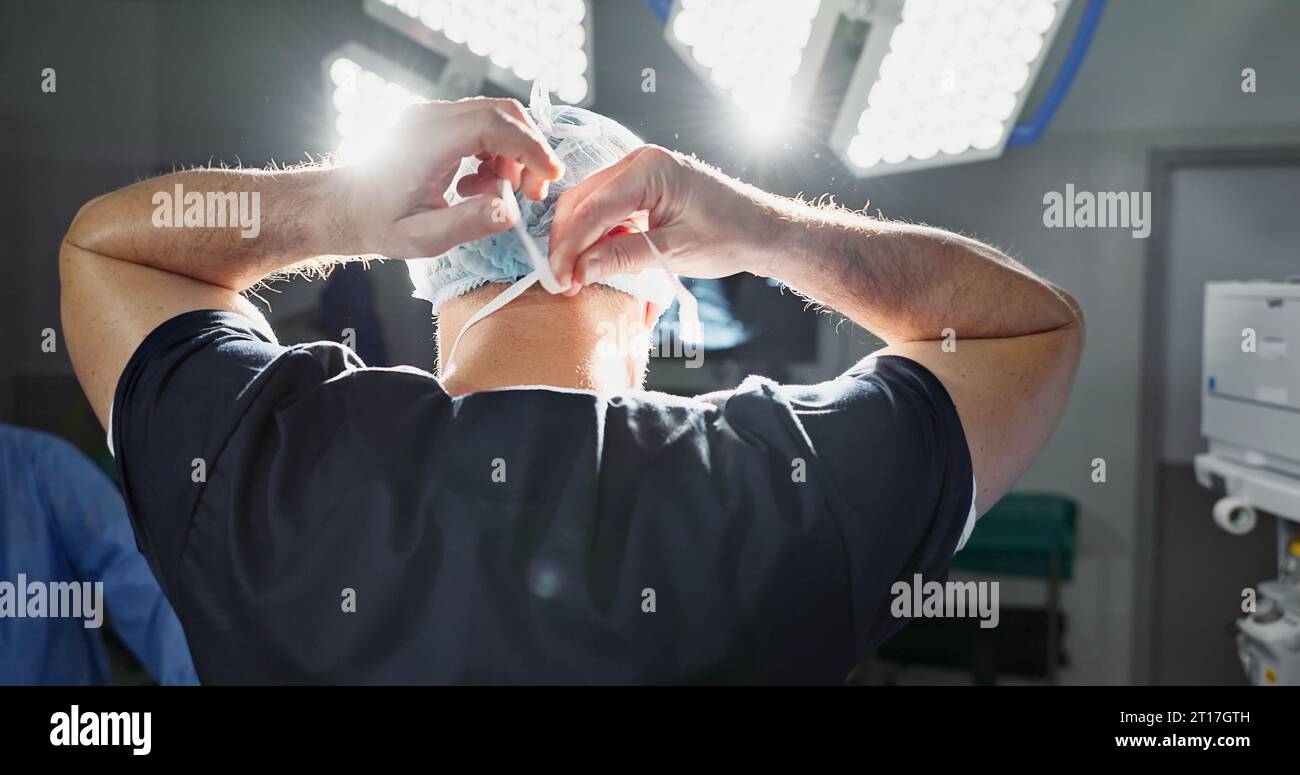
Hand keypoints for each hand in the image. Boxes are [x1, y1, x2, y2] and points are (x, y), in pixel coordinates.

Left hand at [343, 97, 563, 258]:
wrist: (346, 206)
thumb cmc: (379, 223)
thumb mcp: (421, 237)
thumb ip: (466, 224)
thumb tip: (507, 212)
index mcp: (425, 140)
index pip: (493, 125)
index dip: (529, 148)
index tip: (550, 177)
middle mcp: (429, 117)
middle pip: (502, 112)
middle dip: (529, 150)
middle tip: (533, 192)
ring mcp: (432, 115)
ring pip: (497, 117)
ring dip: (514, 154)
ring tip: (500, 193)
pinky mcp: (438, 122)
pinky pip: (483, 125)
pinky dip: (496, 152)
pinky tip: (480, 184)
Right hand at [546, 145, 775, 293]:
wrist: (760, 231)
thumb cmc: (728, 236)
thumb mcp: (673, 252)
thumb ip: (622, 257)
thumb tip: (580, 271)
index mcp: (650, 168)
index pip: (594, 207)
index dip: (571, 246)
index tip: (560, 279)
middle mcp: (639, 162)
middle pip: (582, 201)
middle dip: (567, 242)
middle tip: (560, 281)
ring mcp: (639, 173)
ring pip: (589, 205)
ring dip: (578, 240)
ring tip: (573, 277)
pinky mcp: (641, 189)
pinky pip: (606, 210)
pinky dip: (595, 236)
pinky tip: (593, 262)